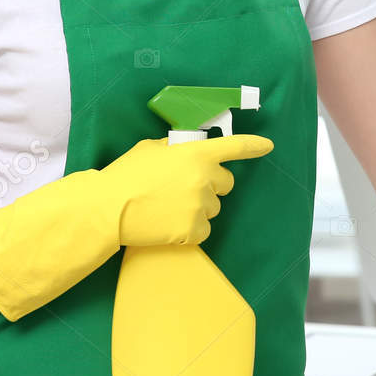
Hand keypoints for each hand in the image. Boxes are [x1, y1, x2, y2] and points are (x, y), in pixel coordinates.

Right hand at [97, 134, 273, 246]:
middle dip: (212, 185)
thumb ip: (176, 149)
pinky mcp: (194, 230)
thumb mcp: (151, 149)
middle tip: (185, 188)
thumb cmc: (126, 174)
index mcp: (196, 154)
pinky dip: (190, 229)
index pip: (234, 147)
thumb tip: (185, 153)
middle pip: (226, 183)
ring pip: (213, 208)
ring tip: (169, 207)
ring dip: (198, 207)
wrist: (108, 208)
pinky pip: (203, 230)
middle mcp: (205, 178)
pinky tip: (168, 223)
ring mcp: (201, 205)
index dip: (254, 145)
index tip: (268, 146)